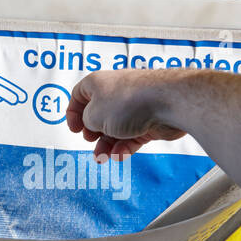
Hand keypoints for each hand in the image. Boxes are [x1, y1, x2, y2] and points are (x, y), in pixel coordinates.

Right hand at [65, 69, 188, 160]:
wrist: (167, 102)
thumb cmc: (130, 101)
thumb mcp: (94, 115)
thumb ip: (87, 122)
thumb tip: (92, 125)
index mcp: (98, 83)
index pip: (79, 95)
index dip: (73, 113)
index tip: (74, 129)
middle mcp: (115, 93)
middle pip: (98, 114)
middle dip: (92, 131)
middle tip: (91, 140)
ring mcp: (133, 107)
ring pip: (115, 129)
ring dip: (107, 145)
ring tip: (103, 157)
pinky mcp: (148, 121)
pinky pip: (132, 136)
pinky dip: (124, 147)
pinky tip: (120, 155)